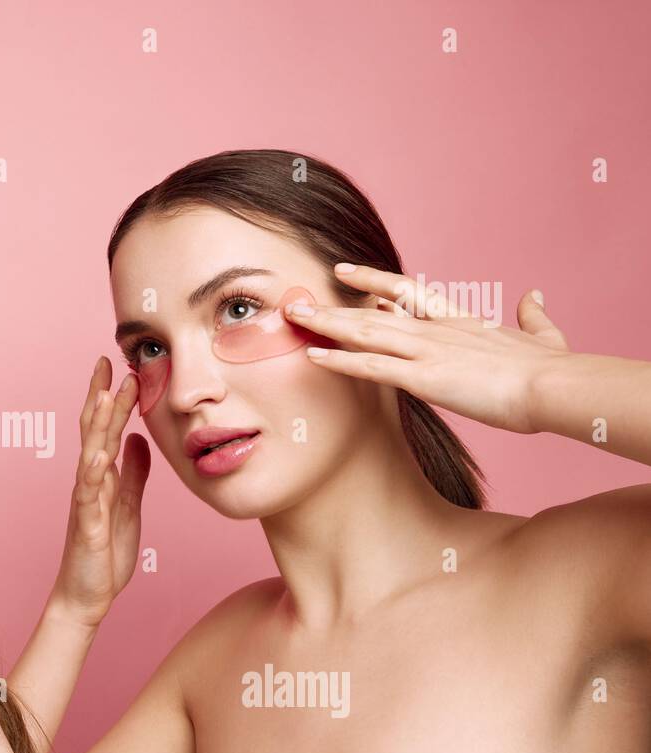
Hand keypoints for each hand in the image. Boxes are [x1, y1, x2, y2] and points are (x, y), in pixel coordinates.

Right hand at [49, 357, 150, 627]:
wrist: (88, 595)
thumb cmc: (105, 553)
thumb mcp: (129, 506)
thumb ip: (133, 473)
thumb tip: (140, 439)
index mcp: (101, 477)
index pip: (105, 429)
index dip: (113, 399)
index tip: (120, 367)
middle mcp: (89, 483)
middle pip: (94, 432)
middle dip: (101, 397)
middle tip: (108, 363)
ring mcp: (86, 501)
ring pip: (90, 454)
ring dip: (96, 425)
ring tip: (104, 394)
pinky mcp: (87, 524)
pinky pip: (89, 494)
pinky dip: (94, 472)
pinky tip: (100, 454)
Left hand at [286, 264, 570, 433]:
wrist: (555, 385)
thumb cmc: (553, 368)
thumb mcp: (544, 336)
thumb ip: (533, 315)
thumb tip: (533, 296)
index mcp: (460, 321)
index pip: (407, 292)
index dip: (372, 281)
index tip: (345, 271)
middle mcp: (436, 330)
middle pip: (373, 311)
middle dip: (332, 308)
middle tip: (297, 301)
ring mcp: (427, 351)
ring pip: (364, 333)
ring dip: (325, 327)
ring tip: (292, 319)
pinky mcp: (423, 377)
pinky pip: (369, 367)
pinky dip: (339, 362)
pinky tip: (312, 358)